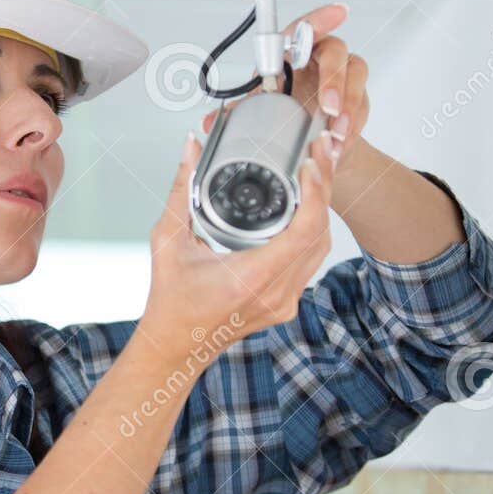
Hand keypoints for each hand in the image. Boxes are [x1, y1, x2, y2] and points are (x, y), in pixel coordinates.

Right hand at [139, 128, 334, 360]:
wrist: (175, 345)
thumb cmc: (171, 300)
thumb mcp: (168, 240)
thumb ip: (182, 190)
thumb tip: (191, 148)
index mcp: (252, 278)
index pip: (304, 229)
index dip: (316, 191)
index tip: (311, 162)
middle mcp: (276, 292)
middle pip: (320, 233)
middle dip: (324, 189)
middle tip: (318, 153)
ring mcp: (285, 301)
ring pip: (320, 247)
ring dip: (321, 209)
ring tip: (314, 173)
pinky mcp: (286, 303)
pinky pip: (311, 261)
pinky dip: (312, 231)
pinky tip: (303, 208)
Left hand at [199, 2, 369, 176]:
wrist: (310, 141)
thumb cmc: (284, 111)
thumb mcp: (259, 109)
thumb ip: (239, 113)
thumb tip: (209, 124)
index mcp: (293, 53)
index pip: (306, 28)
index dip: (321, 18)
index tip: (339, 12)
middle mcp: (321, 58)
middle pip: (336, 51)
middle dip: (334, 78)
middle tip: (328, 105)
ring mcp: (343, 76)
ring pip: (355, 75)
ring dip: (348, 105)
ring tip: (336, 132)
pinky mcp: (357, 97)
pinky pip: (361, 104)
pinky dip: (353, 125)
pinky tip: (342, 141)